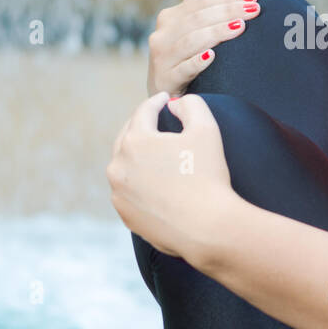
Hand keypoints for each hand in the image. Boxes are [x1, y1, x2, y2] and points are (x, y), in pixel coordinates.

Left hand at [107, 91, 235, 264]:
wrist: (207, 228)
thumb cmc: (208, 177)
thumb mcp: (206, 129)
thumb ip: (190, 105)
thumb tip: (174, 105)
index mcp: (135, 142)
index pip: (143, 112)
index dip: (157, 102)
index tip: (166, 100)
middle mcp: (118, 166)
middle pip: (127, 137)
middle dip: (141, 126)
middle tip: (156, 121)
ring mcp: (119, 193)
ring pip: (124, 165)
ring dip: (136, 155)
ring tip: (153, 152)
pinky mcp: (125, 215)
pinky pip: (128, 191)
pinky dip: (137, 182)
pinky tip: (153, 182)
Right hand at [147, 0, 261, 97]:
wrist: (162, 90)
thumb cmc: (180, 57)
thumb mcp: (183, 31)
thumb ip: (192, 8)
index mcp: (168, 18)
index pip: (200, 2)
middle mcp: (162, 35)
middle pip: (198, 18)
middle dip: (228, 11)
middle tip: (254, 9)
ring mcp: (163, 58)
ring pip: (192, 41)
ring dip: (218, 32)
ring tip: (241, 27)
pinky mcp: (167, 80)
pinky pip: (184, 69)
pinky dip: (198, 61)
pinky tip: (213, 56)